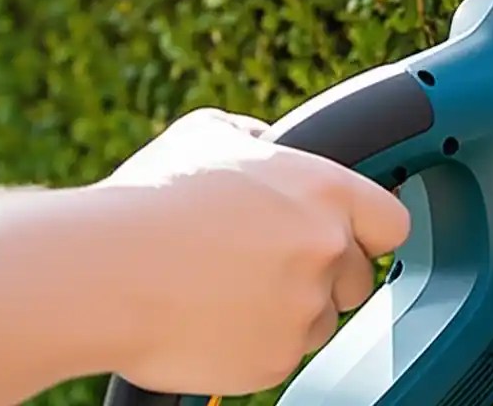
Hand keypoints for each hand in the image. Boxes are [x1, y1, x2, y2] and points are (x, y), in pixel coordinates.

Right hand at [90, 108, 410, 395]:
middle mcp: (327, 248)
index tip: (348, 238)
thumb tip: (269, 142)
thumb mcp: (208, 135)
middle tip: (268, 268)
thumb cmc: (148, 202)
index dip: (368, 232)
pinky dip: (255, 345)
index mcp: (325, 191)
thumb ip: (257, 138)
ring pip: (319, 320)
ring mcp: (306, 307)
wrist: (100, 271)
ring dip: (288, 312)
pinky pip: (282, 355)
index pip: (392, 222)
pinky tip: (212, 320)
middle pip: (357, 278)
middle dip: (323, 276)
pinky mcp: (277, 357)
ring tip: (226, 291)